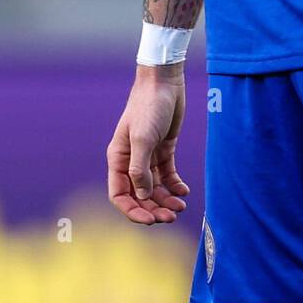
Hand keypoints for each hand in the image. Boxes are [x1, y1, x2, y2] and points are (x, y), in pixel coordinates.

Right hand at [107, 63, 189, 223]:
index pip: (120, 195)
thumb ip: (140, 168)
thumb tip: (142, 196)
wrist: (164, 82)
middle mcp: (131, 160)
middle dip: (153, 209)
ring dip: (165, 200)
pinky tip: (184, 192)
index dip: (132, 211)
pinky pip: (167, 174)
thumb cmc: (148, 107)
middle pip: (139, 195)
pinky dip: (174, 185)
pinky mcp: (163, 148)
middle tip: (171, 217)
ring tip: (181, 207)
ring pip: (154, 187)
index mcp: (118, 159)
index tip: (149, 221)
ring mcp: (147, 155)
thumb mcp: (143, 138)